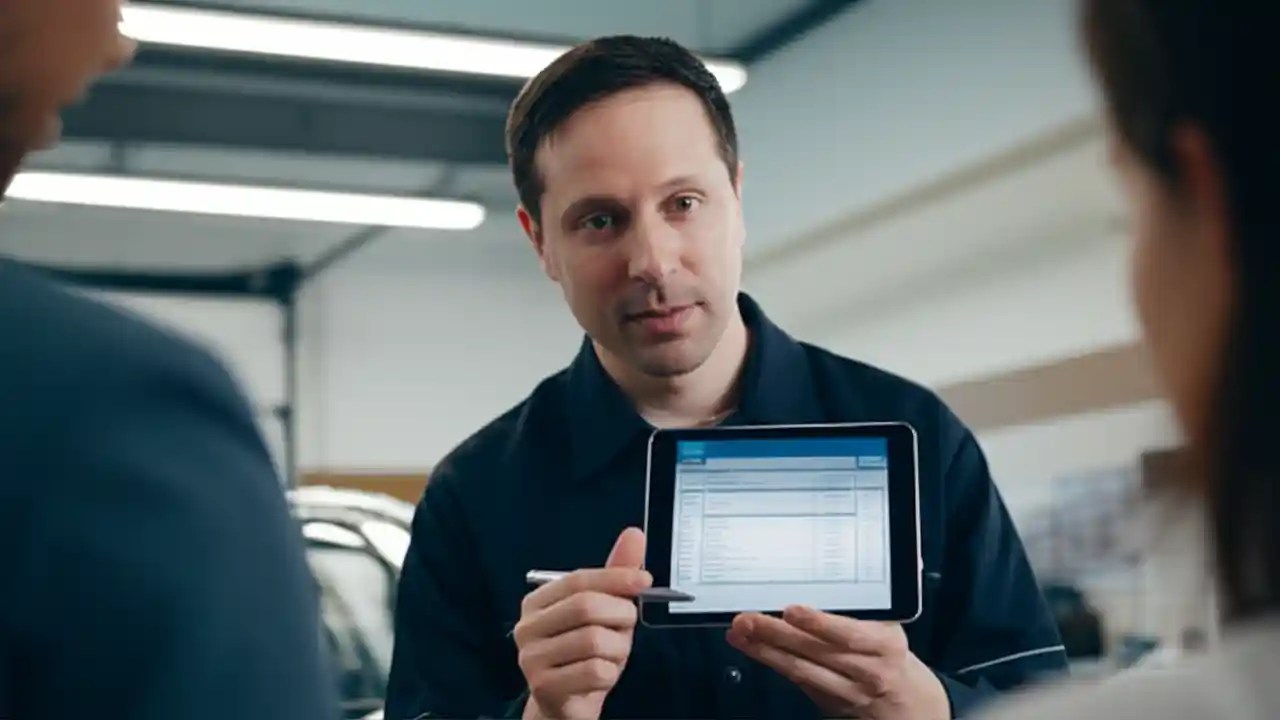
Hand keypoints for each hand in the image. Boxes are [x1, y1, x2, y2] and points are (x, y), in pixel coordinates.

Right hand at [514, 528, 649, 719]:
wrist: (567, 704)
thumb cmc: (585, 654)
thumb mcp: (605, 613)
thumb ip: (616, 576)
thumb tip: (635, 534)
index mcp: (537, 601)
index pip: (578, 579)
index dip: (615, 577)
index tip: (645, 580)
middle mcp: (526, 626)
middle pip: (585, 606)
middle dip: (619, 614)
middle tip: (628, 626)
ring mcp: (530, 658)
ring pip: (594, 640)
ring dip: (617, 649)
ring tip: (613, 655)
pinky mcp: (542, 686)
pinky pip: (593, 672)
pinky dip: (610, 673)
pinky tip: (603, 676)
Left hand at [727, 606, 949, 719]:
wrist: (906, 704)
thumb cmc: (889, 651)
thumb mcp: (891, 626)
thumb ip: (873, 600)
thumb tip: (890, 554)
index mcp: (884, 644)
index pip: (850, 634)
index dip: (819, 623)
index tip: (792, 610)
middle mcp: (866, 670)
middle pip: (816, 652)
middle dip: (776, 634)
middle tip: (748, 617)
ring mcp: (846, 690)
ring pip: (800, 669)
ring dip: (765, 649)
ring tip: (740, 631)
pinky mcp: (827, 702)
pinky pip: (794, 679)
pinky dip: (769, 660)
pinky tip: (749, 646)